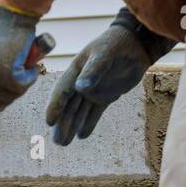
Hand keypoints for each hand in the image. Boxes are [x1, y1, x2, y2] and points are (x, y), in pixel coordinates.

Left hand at [0, 2, 39, 115]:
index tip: (1, 105)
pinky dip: (31, 75)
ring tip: (24, 63)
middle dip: (10, 95)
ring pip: (10, 96)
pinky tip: (30, 61)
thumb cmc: (2, 27)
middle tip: (20, 78)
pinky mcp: (5, 75)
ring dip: (22, 83)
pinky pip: (23, 87)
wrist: (11, 9)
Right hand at [45, 23, 150, 145]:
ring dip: (72, 126)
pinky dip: (89, 123)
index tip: (49, 121)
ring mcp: (93, 90)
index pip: (62, 91)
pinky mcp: (106, 96)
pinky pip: (94, 112)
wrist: (136, 44)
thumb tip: (80, 89)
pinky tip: (82, 136)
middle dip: (62, 124)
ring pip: (79, 112)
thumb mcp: (105, 54)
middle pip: (68, 106)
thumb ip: (93, 71)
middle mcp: (81, 82)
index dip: (55, 106)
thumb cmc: (117, 44)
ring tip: (65, 143)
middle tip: (58, 141)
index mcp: (76, 71)